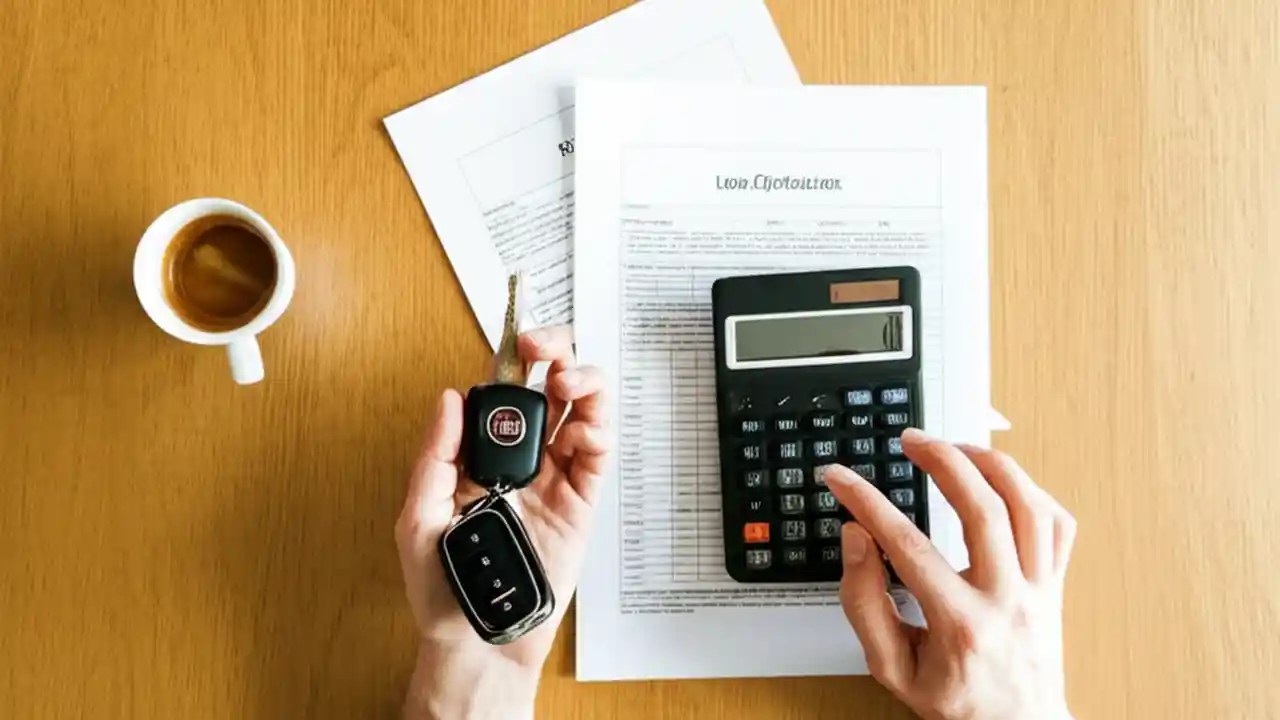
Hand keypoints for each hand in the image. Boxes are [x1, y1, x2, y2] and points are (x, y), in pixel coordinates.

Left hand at [395, 325, 609, 719]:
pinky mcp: (580, 503)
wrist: (476, 637)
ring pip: (583, 411)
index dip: (515, 358)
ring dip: (583, 381)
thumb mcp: (418, 515)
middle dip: (556, 353)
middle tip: (547, 346)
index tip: (517, 337)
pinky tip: (581, 428)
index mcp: (481, 455)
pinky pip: (597, 455)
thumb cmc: (442, 587)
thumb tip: (449, 399)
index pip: (504, 391)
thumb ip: (435, 455)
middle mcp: (522, 459)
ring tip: (569, 378)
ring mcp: (555, 478)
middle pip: (551, 388)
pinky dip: (597, 430)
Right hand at [824, 429, 1076, 719]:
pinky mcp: (1057, 584)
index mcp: (961, 625)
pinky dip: (1032, 491)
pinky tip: (1001, 481)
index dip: (866, 502)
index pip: (907, 546)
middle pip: (983, 510)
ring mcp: (1039, 590)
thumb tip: (857, 539)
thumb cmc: (955, 703)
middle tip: (911, 439)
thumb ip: (864, 603)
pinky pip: (1058, 524)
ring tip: (955, 446)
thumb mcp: (891, 668)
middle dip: (942, 461)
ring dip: (992, 464)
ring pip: (1030, 506)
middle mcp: (1007, 601)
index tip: (841, 477)